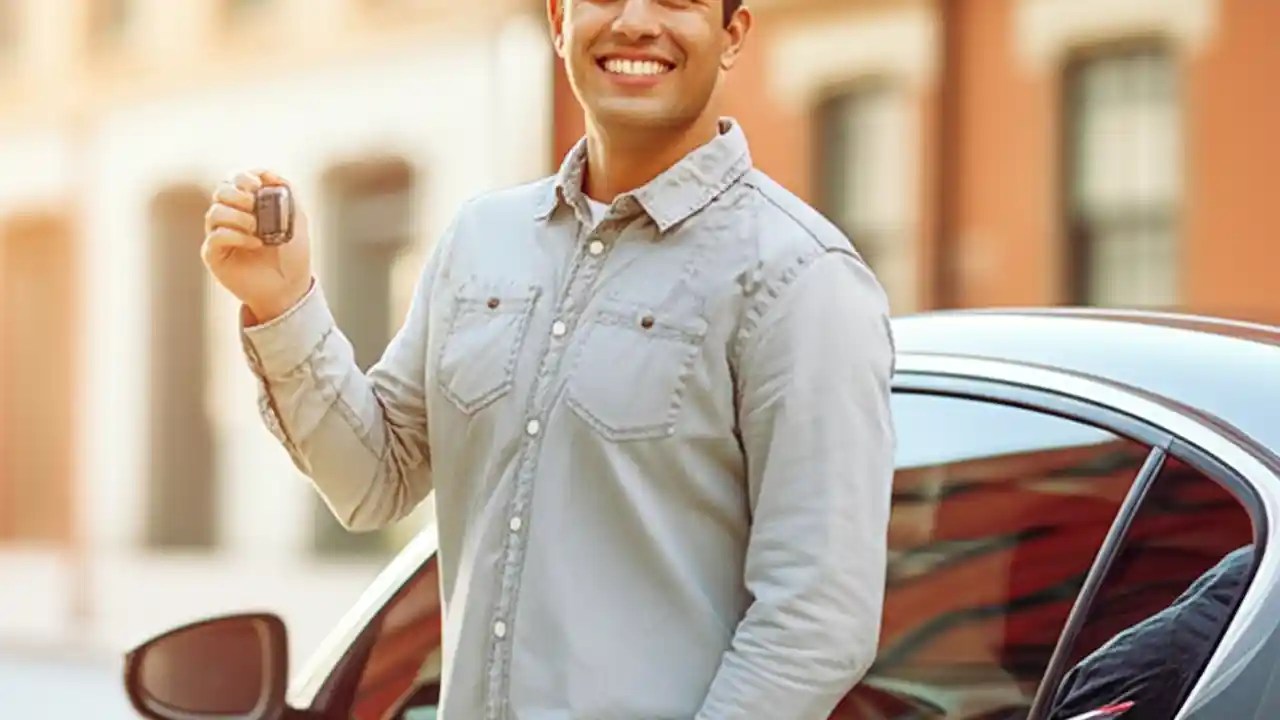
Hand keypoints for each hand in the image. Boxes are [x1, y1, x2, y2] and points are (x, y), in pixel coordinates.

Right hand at [202, 169, 313, 323]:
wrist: (290, 286)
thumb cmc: (292, 255)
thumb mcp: (297, 218)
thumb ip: (287, 193)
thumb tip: (270, 174)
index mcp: (247, 205)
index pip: (234, 180)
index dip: (243, 177)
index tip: (258, 186)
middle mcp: (230, 217)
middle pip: (221, 191)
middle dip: (239, 195)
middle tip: (256, 209)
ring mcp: (220, 235)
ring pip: (215, 212)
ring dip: (239, 217)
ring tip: (258, 230)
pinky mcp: (214, 254)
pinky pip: (215, 236)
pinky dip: (236, 236)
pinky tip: (254, 244)